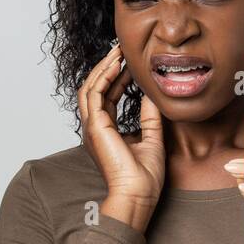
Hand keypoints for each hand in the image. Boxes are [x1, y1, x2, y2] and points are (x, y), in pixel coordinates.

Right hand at [77, 44, 164, 231]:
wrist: (138, 194)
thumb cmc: (145, 177)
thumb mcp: (153, 138)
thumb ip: (150, 116)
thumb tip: (151, 95)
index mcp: (106, 131)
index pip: (107, 96)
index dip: (117, 77)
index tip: (130, 62)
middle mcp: (95, 127)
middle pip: (95, 88)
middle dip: (107, 67)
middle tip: (120, 49)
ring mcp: (92, 127)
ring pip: (90, 87)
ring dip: (103, 68)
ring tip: (117, 52)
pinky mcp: (96, 126)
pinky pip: (95, 94)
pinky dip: (104, 77)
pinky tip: (117, 66)